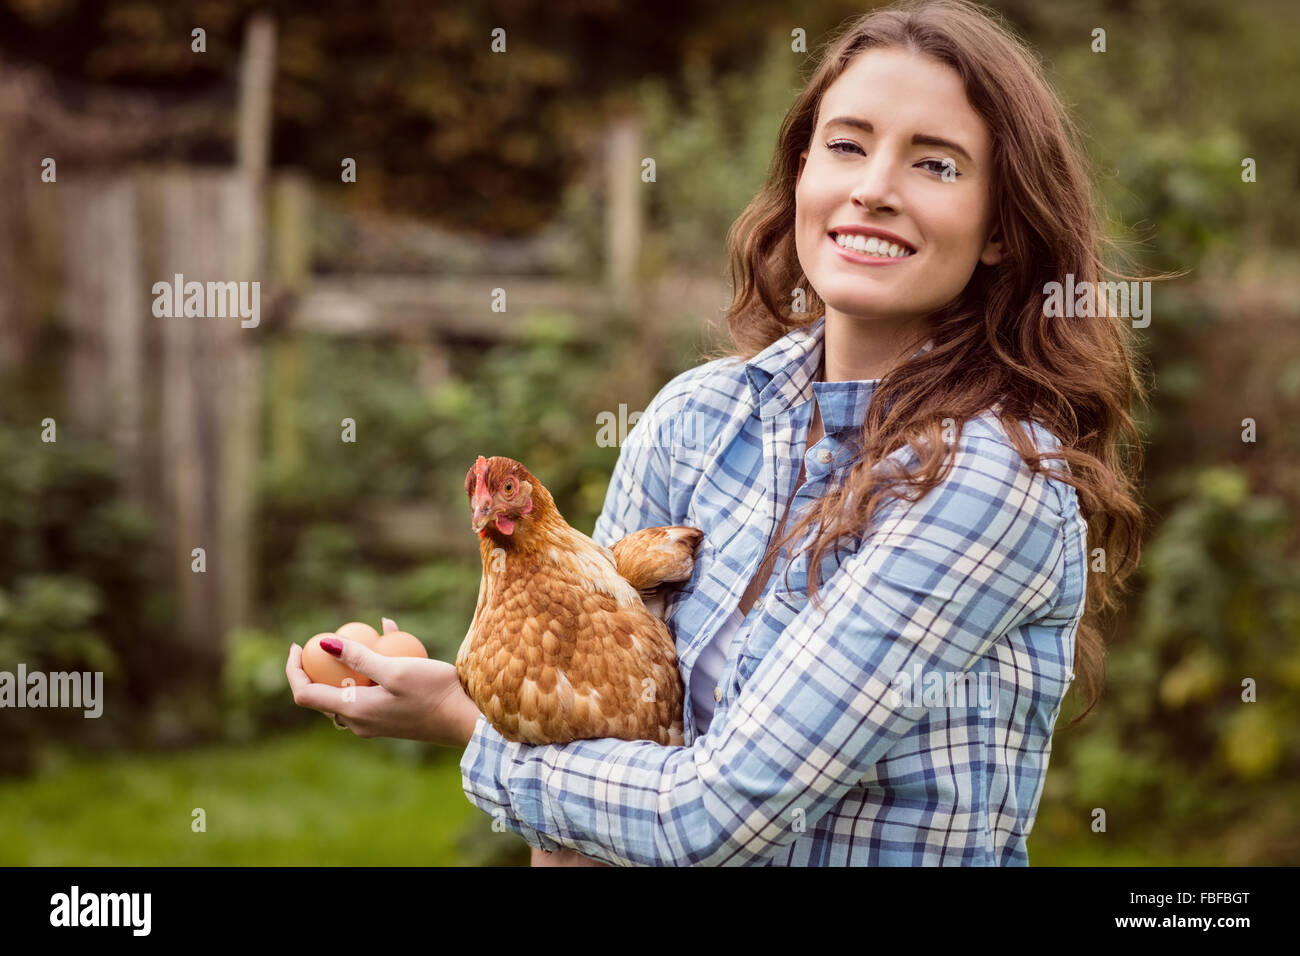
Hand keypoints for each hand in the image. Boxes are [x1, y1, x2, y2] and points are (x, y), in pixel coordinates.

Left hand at [286, 618, 480, 746]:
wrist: (467, 720)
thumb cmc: (433, 693)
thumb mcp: (396, 669)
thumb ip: (359, 657)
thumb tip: (324, 643)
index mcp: (354, 711)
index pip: (305, 694)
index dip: (294, 670)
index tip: (297, 645)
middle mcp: (358, 721)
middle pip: (324, 693)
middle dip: (322, 665)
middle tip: (331, 635)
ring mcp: (375, 722)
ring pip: (350, 689)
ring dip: (352, 662)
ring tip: (367, 633)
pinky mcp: (391, 717)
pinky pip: (371, 690)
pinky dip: (373, 667)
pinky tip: (392, 636)